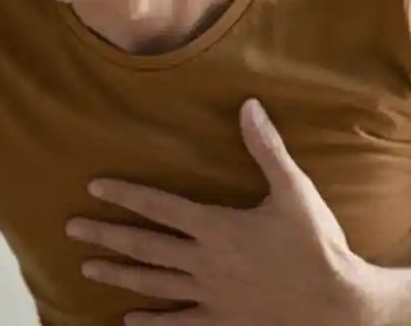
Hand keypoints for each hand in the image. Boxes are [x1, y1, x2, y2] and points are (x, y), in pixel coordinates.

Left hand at [66, 99, 381, 324]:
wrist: (339, 305)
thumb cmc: (317, 245)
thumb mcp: (294, 191)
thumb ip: (267, 148)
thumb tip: (248, 105)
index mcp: (216, 227)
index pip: (160, 207)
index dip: (126, 195)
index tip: (94, 188)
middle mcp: (204, 262)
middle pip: (144, 245)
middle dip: (106, 234)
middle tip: (71, 227)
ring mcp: (210, 296)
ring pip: (153, 283)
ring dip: (117, 274)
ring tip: (87, 268)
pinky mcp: (222, 322)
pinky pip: (178, 324)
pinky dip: (152, 323)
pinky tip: (129, 320)